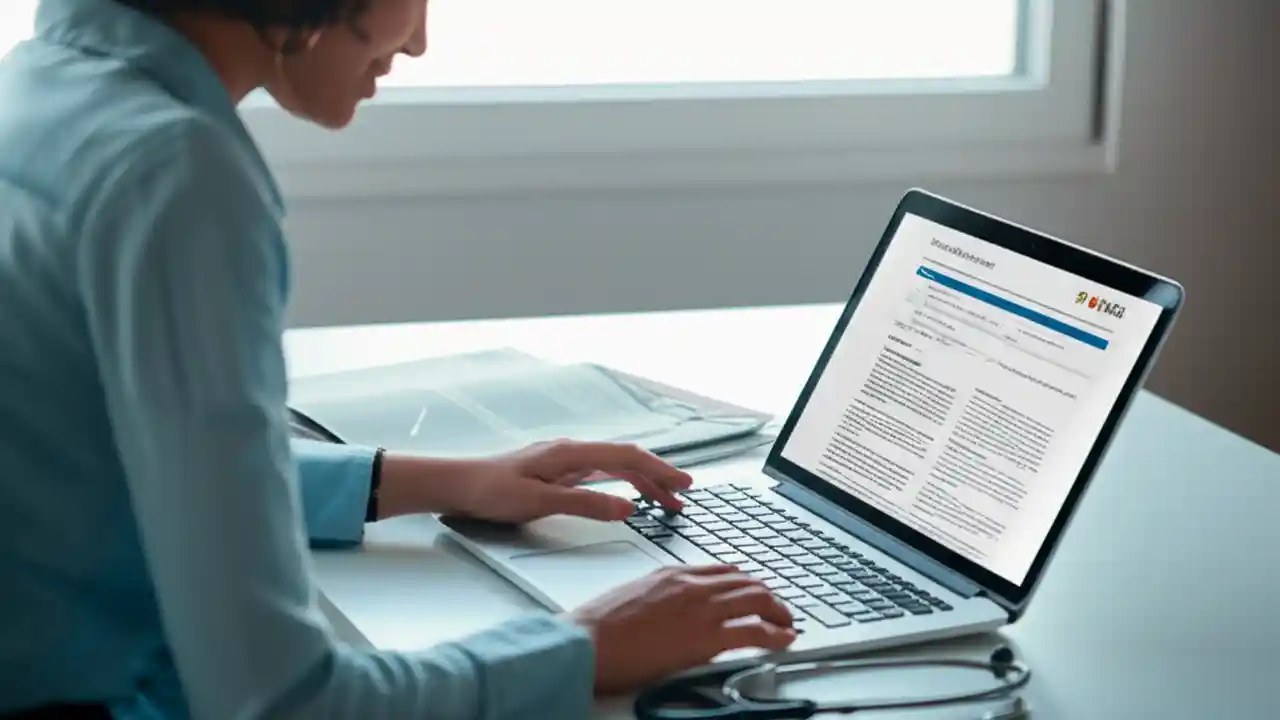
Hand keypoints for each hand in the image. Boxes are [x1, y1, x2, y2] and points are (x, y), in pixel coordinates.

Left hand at [421, 440, 692, 523]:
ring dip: (644, 481)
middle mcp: (572, 452)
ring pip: (616, 466)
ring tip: (667, 502)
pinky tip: (631, 496)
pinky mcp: (559, 472)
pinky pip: (602, 474)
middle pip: (627, 458)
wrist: (458, 484)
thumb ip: (585, 504)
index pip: (627, 456)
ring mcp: (566, 461)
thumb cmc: (491, 491)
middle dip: (659, 476)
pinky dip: (623, 484)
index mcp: (570, 453)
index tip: (683, 485)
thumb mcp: (539, 501)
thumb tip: (627, 509)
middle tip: (685, 497)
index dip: (659, 470)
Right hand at [568, 565, 797, 694]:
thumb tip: (674, 609)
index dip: (745, 582)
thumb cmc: (599, 627)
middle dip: (768, 596)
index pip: (722, 570)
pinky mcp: (707, 637)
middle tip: (778, 610)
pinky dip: (776, 635)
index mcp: (673, 574)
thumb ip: (661, 595)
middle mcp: (692, 585)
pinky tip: (784, 640)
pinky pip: (754, 631)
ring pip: (757, 600)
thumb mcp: (633, 596)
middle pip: (745, 582)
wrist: (587, 642)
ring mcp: (701, 608)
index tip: (754, 591)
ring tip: (787, 624)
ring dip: (778, 613)